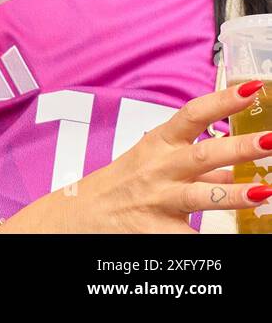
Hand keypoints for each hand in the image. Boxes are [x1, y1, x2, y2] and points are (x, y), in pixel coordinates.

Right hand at [0, 82, 271, 232]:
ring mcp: (157, 200)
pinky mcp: (156, 232)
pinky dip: (209, 240)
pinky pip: (189, 237)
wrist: (78, 216)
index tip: (253, 90)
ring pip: (199, 195)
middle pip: (201, 154)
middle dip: (238, 148)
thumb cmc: (119, 186)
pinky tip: (237, 239)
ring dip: (233, 194)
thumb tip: (236, 169)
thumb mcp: (152, 165)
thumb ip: (197, 168)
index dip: (222, 101)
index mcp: (158, 145)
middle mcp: (158, 169)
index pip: (192, 115)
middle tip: (270, 140)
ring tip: (265, 192)